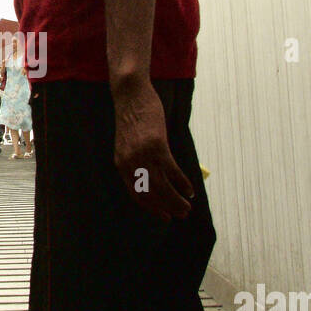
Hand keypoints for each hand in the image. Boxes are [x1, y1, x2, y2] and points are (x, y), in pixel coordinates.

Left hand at [112, 78, 193, 220]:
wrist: (131, 94)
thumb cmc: (132, 118)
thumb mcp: (129, 144)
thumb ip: (137, 161)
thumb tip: (153, 178)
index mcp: (121, 165)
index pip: (137, 195)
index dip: (152, 208)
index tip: (165, 216)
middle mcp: (130, 164)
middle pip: (151, 194)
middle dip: (168, 208)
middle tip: (182, 215)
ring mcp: (143, 155)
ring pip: (162, 186)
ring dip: (176, 200)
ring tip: (188, 207)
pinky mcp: (156, 145)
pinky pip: (172, 170)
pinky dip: (182, 182)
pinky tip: (190, 189)